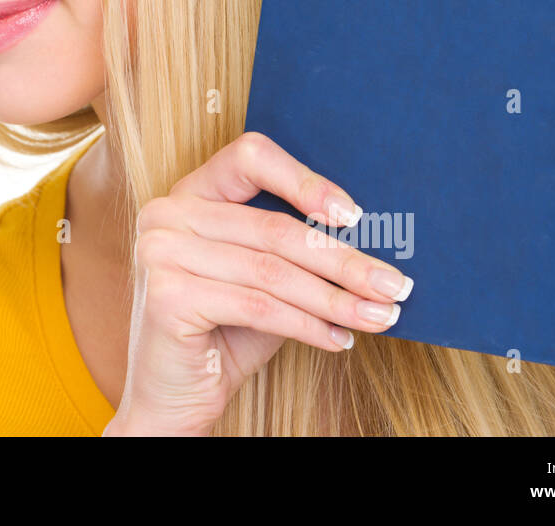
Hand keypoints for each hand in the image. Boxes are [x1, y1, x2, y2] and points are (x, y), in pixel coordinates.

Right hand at [103, 131, 412, 436]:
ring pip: (272, 271)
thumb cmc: (221, 331)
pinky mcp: (167, 296)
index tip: (355, 216)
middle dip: (343, 261)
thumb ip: (291, 249)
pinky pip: (258, 307)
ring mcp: (160, 252)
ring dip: (335, 299)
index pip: (249, 158)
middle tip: (393, 284)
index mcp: (189, 193)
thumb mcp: (259, 278)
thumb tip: (369, 243)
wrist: (172, 395)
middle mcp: (167, 213)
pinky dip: (308, 325)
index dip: (304, 181)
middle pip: (273, 227)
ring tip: (378, 316)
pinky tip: (338, 339)